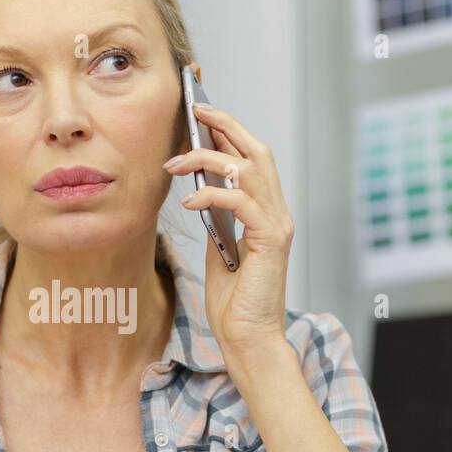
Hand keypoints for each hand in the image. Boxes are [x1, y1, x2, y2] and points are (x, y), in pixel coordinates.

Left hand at [164, 103, 293, 357]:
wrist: (248, 339)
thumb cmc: (233, 304)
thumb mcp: (219, 252)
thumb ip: (218, 221)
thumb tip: (200, 192)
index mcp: (267, 213)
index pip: (251, 159)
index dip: (228, 132)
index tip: (198, 115)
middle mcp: (278, 212)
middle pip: (257, 151)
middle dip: (225, 125)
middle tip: (194, 112)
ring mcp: (278, 224)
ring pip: (249, 169)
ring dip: (208, 158)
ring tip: (174, 162)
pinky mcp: (270, 240)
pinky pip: (241, 201)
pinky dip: (212, 194)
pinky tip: (188, 199)